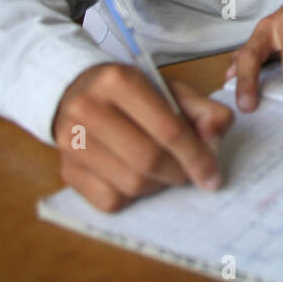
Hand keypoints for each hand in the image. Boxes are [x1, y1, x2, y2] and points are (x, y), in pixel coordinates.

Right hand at [52, 63, 232, 212]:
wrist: (77, 93)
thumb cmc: (132, 94)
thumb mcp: (170, 90)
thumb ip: (203, 109)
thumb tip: (215, 136)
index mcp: (118, 80)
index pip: (167, 128)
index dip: (196, 156)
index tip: (213, 175)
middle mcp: (88, 109)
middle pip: (148, 160)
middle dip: (179, 173)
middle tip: (189, 174)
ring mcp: (71, 142)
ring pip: (131, 184)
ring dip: (158, 185)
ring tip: (163, 172)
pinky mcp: (67, 171)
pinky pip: (110, 201)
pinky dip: (132, 197)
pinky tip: (135, 177)